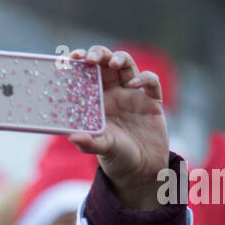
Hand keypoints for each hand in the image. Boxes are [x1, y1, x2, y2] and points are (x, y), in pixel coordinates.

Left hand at [67, 46, 168, 211]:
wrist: (141, 171)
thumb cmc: (116, 158)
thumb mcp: (101, 149)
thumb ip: (88, 143)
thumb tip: (72, 137)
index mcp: (96, 101)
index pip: (87, 75)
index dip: (80, 63)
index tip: (71, 57)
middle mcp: (114, 94)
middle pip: (106, 64)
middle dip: (99, 54)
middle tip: (91, 56)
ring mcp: (134, 96)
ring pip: (127, 66)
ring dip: (119, 59)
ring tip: (111, 62)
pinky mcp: (153, 102)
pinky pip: (151, 83)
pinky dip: (144, 78)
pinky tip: (133, 84)